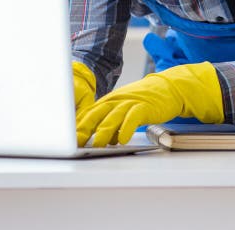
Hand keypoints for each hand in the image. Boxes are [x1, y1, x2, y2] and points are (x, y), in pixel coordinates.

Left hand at [76, 62, 223, 146]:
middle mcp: (116, 100)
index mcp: (108, 101)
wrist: (167, 89)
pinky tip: (124, 139)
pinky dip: (128, 128)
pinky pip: (134, 117)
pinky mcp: (145, 107)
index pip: (88, 113)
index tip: (66, 139)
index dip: (77, 125)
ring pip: (113, 116)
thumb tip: (94, 139)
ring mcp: (130, 102)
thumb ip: (108, 120)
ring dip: (104, 131)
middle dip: (85, 128)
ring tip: (98, 144)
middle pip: (96, 113)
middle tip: (76, 142)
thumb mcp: (122, 108)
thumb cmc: (143, 101)